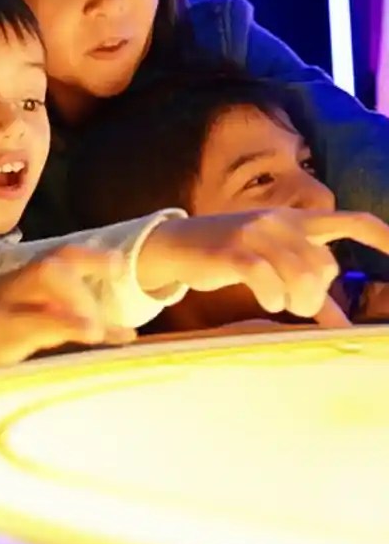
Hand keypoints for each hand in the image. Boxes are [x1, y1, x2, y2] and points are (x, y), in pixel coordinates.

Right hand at [138, 210, 388, 319]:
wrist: (175, 243)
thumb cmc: (229, 255)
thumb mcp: (270, 261)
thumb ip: (306, 286)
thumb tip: (340, 324)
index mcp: (296, 219)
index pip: (352, 221)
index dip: (384, 238)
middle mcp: (281, 222)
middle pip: (326, 265)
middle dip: (319, 295)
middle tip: (301, 308)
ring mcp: (256, 234)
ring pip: (301, 275)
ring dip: (297, 301)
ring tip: (283, 305)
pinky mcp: (232, 252)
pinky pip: (266, 279)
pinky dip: (273, 297)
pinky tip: (268, 301)